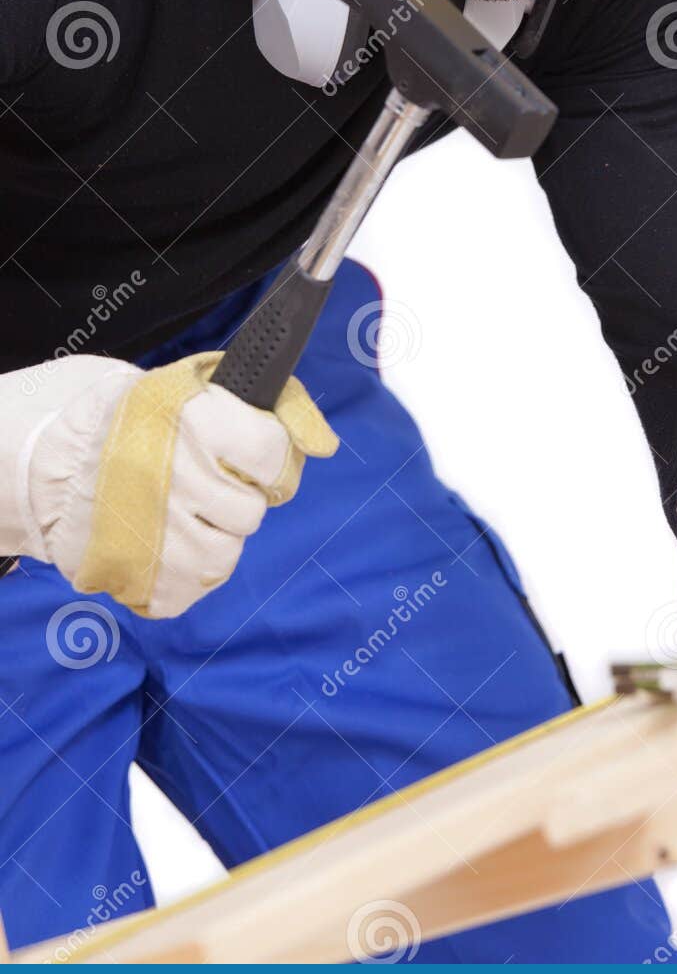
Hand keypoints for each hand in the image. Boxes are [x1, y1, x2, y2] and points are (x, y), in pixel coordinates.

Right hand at [1, 352, 336, 617]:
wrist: (52, 461)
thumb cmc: (138, 419)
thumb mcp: (200, 386)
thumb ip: (276, 407)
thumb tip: (326, 445)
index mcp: (197, 422)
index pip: (274, 454)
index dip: (266, 458)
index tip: (247, 457)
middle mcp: (179, 480)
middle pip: (251, 511)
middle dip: (234, 498)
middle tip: (201, 482)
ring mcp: (159, 536)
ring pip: (228, 554)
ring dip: (212, 536)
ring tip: (178, 512)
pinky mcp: (143, 580)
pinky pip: (195, 588)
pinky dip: (185, 570)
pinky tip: (162, 540)